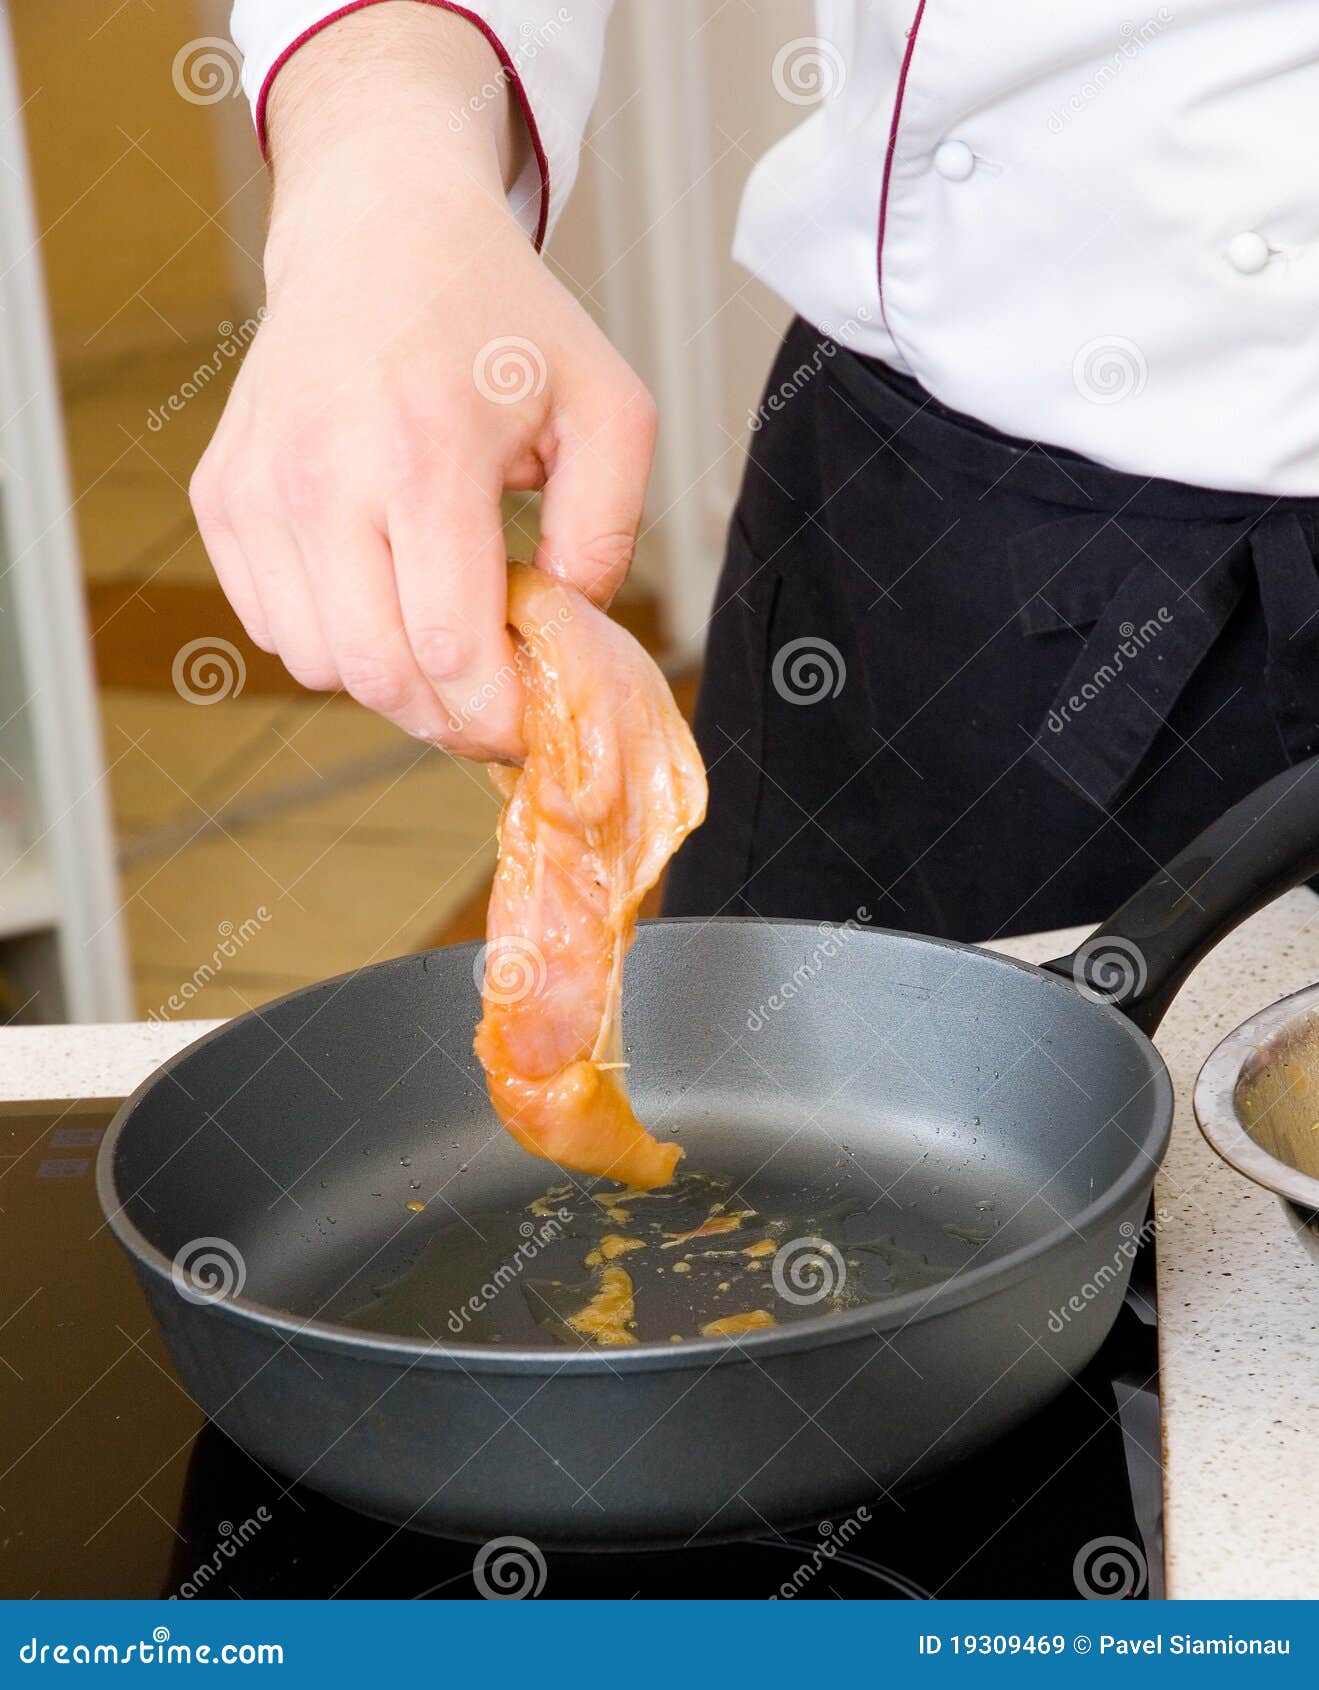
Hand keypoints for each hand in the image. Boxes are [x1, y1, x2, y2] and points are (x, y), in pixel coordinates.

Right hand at [190, 2, 656, 760]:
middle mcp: (322, 473)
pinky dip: (332, 638)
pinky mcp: (221, 495)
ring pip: (318, 665)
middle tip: (494, 705)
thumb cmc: (501, 319)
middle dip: (446, 718)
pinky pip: (272, 627)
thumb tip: (566, 632)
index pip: (450, 646)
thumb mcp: (607, 409)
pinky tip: (383, 590)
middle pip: (378, 675)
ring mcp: (258, 487)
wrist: (380, 232)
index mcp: (427, 451)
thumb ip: (608, 533)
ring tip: (442, 630)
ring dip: (388, 679)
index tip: (532, 725)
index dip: (496, 714)